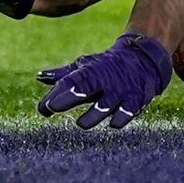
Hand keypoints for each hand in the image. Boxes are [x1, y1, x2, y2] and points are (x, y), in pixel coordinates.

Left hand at [36, 33, 172, 128]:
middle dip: (68, 97)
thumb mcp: (86, 67)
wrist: (143, 59)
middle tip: (52, 107)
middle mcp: (104, 80)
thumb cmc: (106, 66)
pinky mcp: (136, 101)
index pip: (71, 81)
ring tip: (81, 123)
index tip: (44, 107)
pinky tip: (112, 123)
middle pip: (85, 88)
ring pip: (105, 105)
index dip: (57, 93)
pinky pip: (128, 112)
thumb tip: (39, 77)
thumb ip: (63, 75)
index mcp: (90, 71)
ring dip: (91, 116)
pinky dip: (119, 119)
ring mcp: (120, 91)